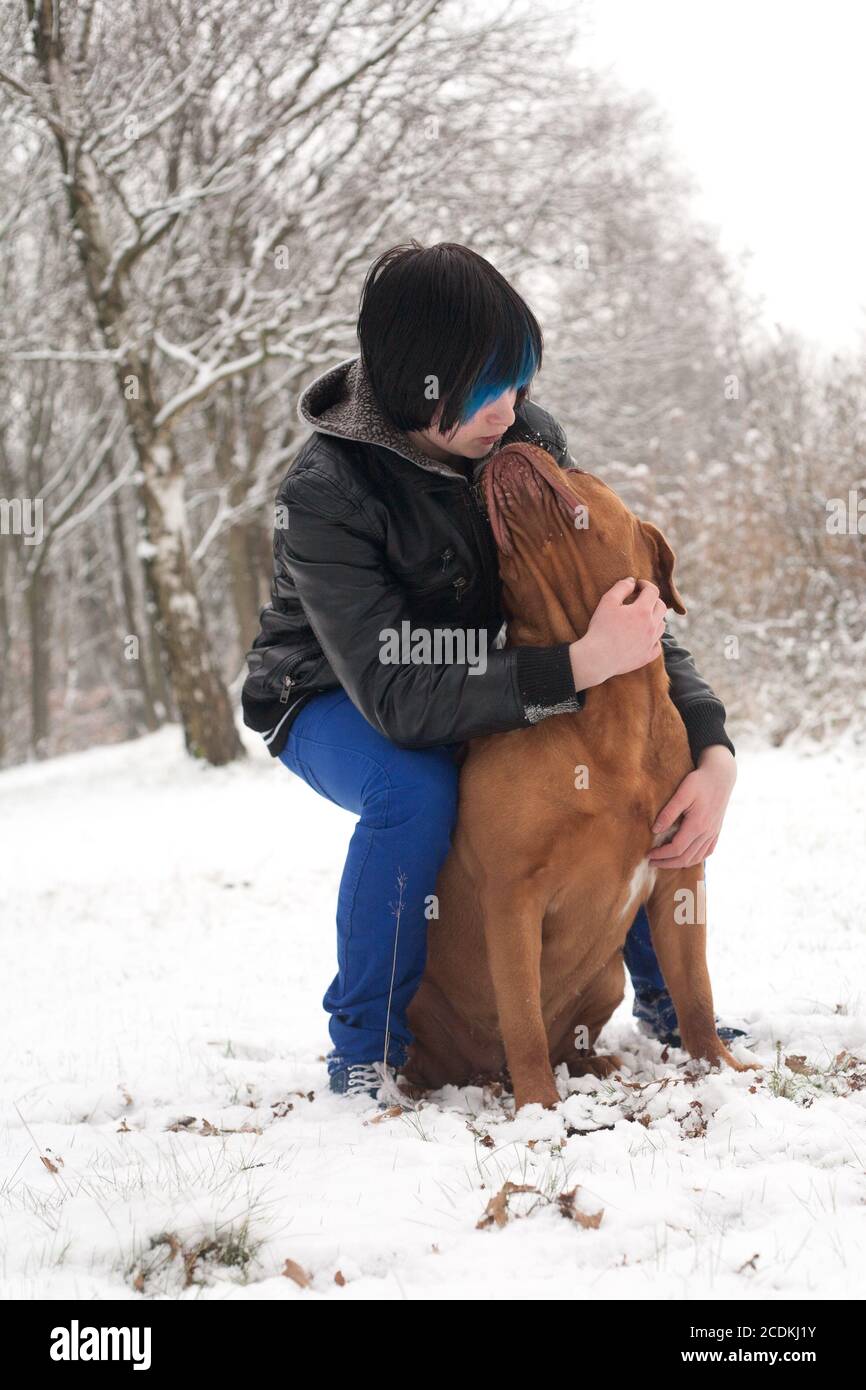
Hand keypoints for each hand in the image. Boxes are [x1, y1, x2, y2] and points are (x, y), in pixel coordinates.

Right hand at [569, 577, 666, 689]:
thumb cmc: (601, 628)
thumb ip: (621, 588)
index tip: (638, 585)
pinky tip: (645, 637)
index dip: (646, 585)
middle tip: (641, 599)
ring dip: (655, 618)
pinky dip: (654, 639)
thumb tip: (632, 581)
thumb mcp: (607, 602)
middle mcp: (651, 626)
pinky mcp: (647, 656)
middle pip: (661, 607)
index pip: (652, 591)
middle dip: (653, 600)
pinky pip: (658, 646)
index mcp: (642, 611)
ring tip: (642, 617)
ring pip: (662, 626)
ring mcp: (651, 642)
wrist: (598, 658)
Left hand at [646, 745, 736, 868]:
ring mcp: (713, 833)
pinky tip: (685, 857)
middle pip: (686, 858)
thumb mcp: (682, 793)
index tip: (648, 854)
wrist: (721, 775)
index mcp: (697, 825)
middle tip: (652, 862)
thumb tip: (655, 830)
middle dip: (667, 863)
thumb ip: (668, 813)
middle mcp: (707, 833)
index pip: (677, 848)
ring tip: (665, 861)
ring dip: (679, 863)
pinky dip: (694, 859)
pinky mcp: (716, 831)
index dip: (661, 854)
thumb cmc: (699, 781)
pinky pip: (707, 852)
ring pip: (696, 858)